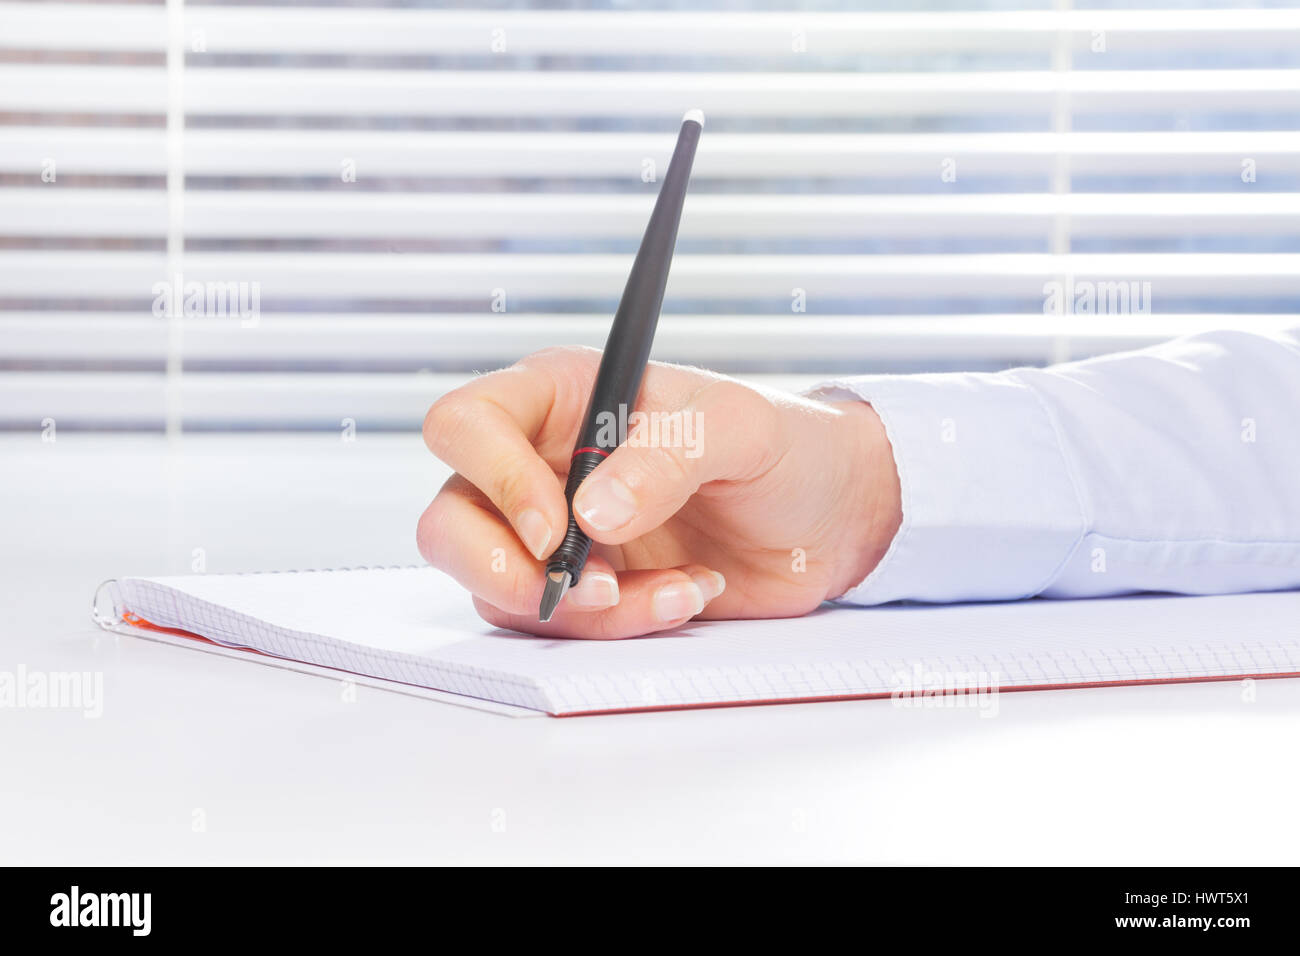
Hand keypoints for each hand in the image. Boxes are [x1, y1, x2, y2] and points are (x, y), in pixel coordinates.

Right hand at [417, 346, 901, 638]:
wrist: (830, 517)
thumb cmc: (784, 443)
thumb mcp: (737, 429)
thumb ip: (665, 457)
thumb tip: (591, 513)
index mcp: (561, 398)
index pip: (466, 425)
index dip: (493, 479)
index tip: (558, 528)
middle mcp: (541, 464)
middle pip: (450, 521)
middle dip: (502, 568)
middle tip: (585, 587)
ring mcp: (557, 534)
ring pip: (497, 587)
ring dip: (580, 608)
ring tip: (674, 589)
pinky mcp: (586, 587)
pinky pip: (559, 624)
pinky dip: (618, 625)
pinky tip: (685, 594)